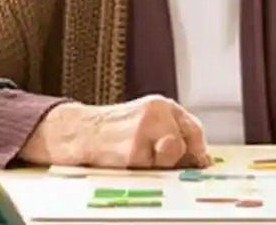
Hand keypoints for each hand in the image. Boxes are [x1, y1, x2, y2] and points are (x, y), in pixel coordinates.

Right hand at [21, 95, 210, 168]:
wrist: (76, 131)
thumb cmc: (111, 131)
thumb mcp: (144, 122)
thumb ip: (171, 133)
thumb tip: (199, 160)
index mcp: (161, 105)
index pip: (193, 128)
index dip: (197, 150)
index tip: (198, 164)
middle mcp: (156, 111)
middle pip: (184, 145)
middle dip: (174, 159)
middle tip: (153, 160)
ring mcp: (144, 129)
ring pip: (169, 158)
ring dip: (156, 165)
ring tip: (134, 156)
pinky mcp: (132, 149)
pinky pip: (148, 169)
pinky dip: (138, 170)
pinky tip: (121, 159)